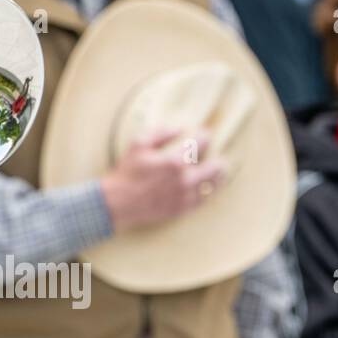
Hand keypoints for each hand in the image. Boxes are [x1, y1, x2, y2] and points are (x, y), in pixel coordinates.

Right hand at [99, 126, 226, 230]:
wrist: (119, 202)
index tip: (205, 134)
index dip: (205, 136)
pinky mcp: (184, 209)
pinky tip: (208, 186)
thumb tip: (180, 129)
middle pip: (216, 167)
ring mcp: (186, 196)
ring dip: (218, 176)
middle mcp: (184, 180)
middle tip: (216, 156)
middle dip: (218, 159)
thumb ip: (160, 133)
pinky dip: (209, 190)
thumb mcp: (138, 144)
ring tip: (218, 171)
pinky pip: (205, 199)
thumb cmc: (128, 171)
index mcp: (174, 162)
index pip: (199, 144)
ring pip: (214, 185)